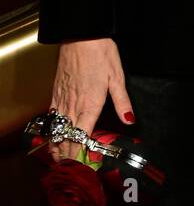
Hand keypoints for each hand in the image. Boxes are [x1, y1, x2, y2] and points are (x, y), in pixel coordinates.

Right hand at [46, 38, 133, 160]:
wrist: (81, 35)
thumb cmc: (101, 54)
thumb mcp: (117, 77)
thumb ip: (122, 102)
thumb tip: (130, 120)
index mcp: (90, 104)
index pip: (82, 137)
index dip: (80, 155)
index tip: (82, 168)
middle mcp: (73, 105)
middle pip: (67, 137)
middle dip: (68, 156)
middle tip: (70, 170)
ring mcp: (62, 98)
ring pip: (57, 129)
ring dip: (58, 145)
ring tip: (60, 160)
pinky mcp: (56, 92)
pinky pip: (52, 116)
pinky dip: (52, 130)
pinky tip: (53, 135)